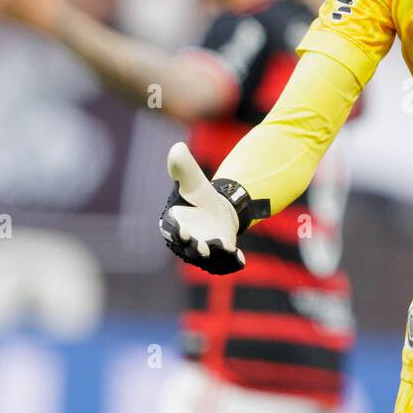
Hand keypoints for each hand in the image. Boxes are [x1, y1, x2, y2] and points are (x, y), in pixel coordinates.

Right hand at [159, 142, 245, 274]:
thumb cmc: (199, 195)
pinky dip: (231, 263)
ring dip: (216, 257)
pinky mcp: (218, 256)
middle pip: (188, 250)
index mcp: (174, 222)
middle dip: (196, 250)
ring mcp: (203, 251)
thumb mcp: (193, 179)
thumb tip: (177, 149)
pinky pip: (224, 264)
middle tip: (204, 248)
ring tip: (227, 250)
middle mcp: (186, 241)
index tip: (184, 232)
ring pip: (207, 259)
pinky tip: (241, 259)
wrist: (218, 209)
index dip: (176, 232)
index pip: (171, 229)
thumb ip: (183, 166)